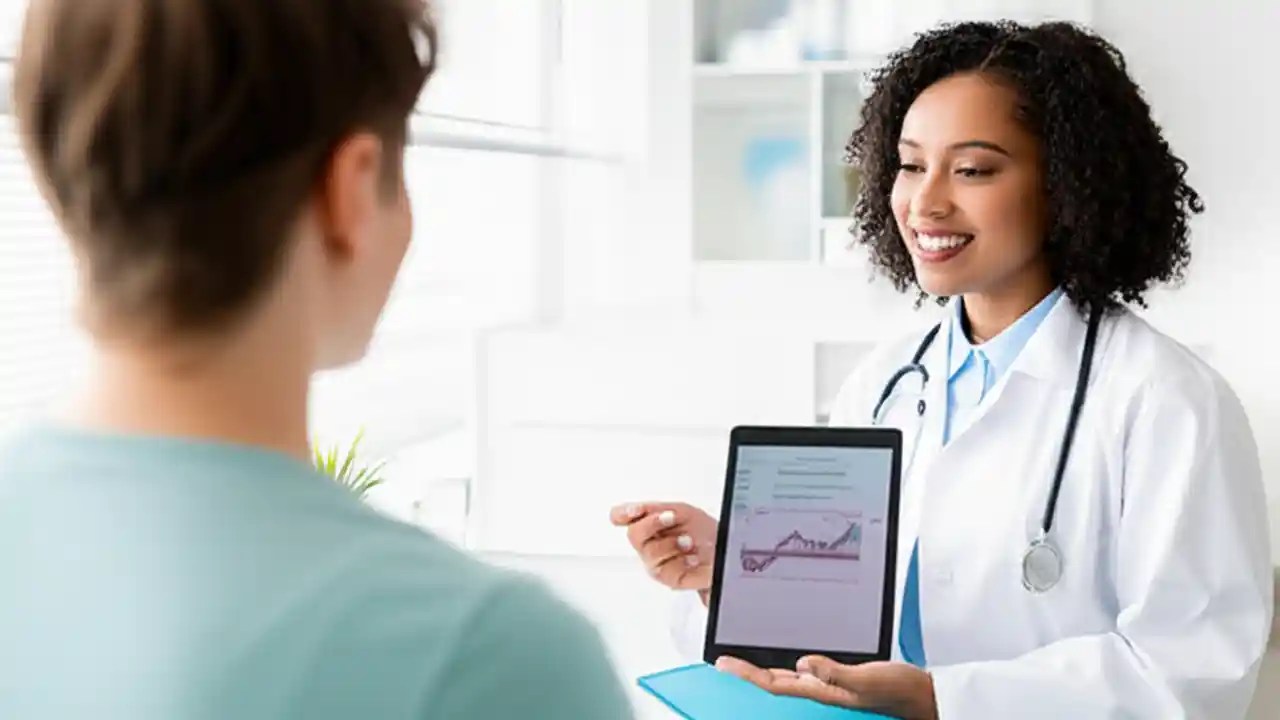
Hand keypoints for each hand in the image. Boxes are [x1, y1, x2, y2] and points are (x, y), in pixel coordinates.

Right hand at [609, 501, 716, 592]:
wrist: (723, 551)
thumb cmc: (704, 531)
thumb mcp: (681, 511)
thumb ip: (653, 509)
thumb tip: (632, 508)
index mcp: (648, 524)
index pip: (620, 517)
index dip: (623, 513)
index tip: (636, 510)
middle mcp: (648, 544)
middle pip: (633, 534)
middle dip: (653, 523)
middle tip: (670, 517)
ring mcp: (656, 562)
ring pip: (650, 551)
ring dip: (672, 542)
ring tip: (688, 541)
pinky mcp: (669, 578)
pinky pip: (667, 568)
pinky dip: (682, 559)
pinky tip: (691, 557)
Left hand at [715, 655, 937, 719]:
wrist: (926, 699)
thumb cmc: (901, 692)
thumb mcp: (869, 679)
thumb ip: (836, 673)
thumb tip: (803, 663)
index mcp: (824, 692)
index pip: (775, 683)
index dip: (747, 674)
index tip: (723, 663)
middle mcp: (823, 691)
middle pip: (775, 682)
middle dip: (748, 672)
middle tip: (723, 661)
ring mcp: (832, 689)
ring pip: (789, 680)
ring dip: (765, 670)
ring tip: (744, 662)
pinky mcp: (842, 683)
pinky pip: (808, 675)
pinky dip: (790, 667)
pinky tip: (789, 662)